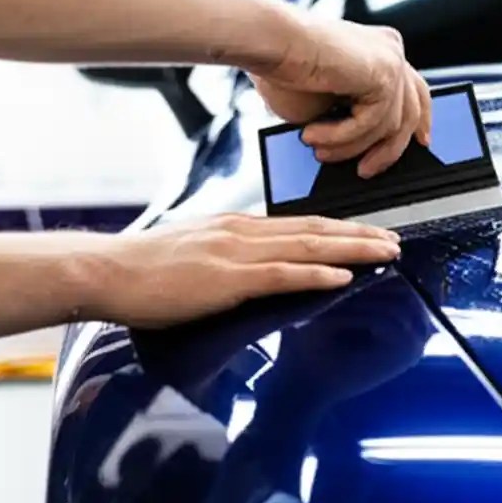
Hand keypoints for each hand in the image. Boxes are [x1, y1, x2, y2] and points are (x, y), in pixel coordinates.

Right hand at [80, 214, 399, 328]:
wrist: (106, 271)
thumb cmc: (144, 270)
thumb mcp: (196, 252)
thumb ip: (229, 255)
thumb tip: (254, 266)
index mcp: (237, 227)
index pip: (301, 223)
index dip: (340, 227)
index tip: (369, 231)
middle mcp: (243, 232)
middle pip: (315, 229)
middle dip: (360, 235)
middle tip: (395, 239)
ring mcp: (236, 253)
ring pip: (308, 246)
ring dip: (352, 249)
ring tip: (385, 252)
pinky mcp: (226, 278)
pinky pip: (281, 274)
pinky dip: (315, 272)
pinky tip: (342, 275)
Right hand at [250, 15, 431, 178]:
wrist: (270, 43)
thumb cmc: (286, 68)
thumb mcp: (327, 105)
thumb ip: (350, 119)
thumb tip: (360, 148)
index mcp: (381, 49)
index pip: (414, 90)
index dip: (419, 120)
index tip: (421, 142)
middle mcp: (391, 50)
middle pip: (410, 111)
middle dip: (391, 148)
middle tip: (367, 170)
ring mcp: (391, 60)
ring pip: (388, 125)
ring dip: (350, 146)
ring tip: (320, 152)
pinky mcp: (384, 73)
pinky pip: (372, 123)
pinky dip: (341, 136)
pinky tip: (313, 137)